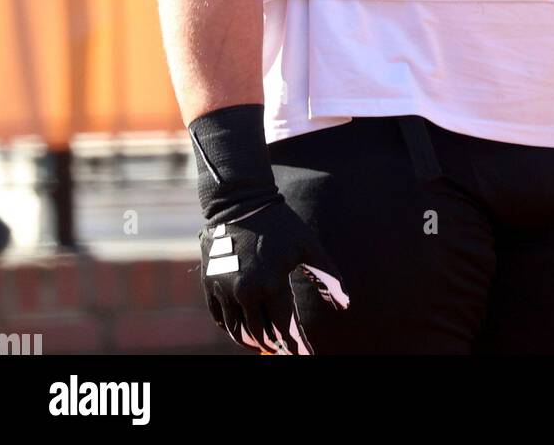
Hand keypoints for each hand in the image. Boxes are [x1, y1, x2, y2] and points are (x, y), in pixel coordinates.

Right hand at [199, 195, 349, 353]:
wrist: (240, 200)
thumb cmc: (280, 222)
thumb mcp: (308, 246)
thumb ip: (328, 276)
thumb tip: (345, 305)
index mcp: (270, 283)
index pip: (284, 326)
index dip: (296, 344)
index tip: (304, 354)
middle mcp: (245, 291)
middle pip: (260, 334)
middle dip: (275, 344)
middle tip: (285, 348)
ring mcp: (223, 288)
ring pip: (237, 330)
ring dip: (252, 340)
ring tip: (266, 342)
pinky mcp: (209, 283)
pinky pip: (219, 317)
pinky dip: (232, 328)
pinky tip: (244, 328)